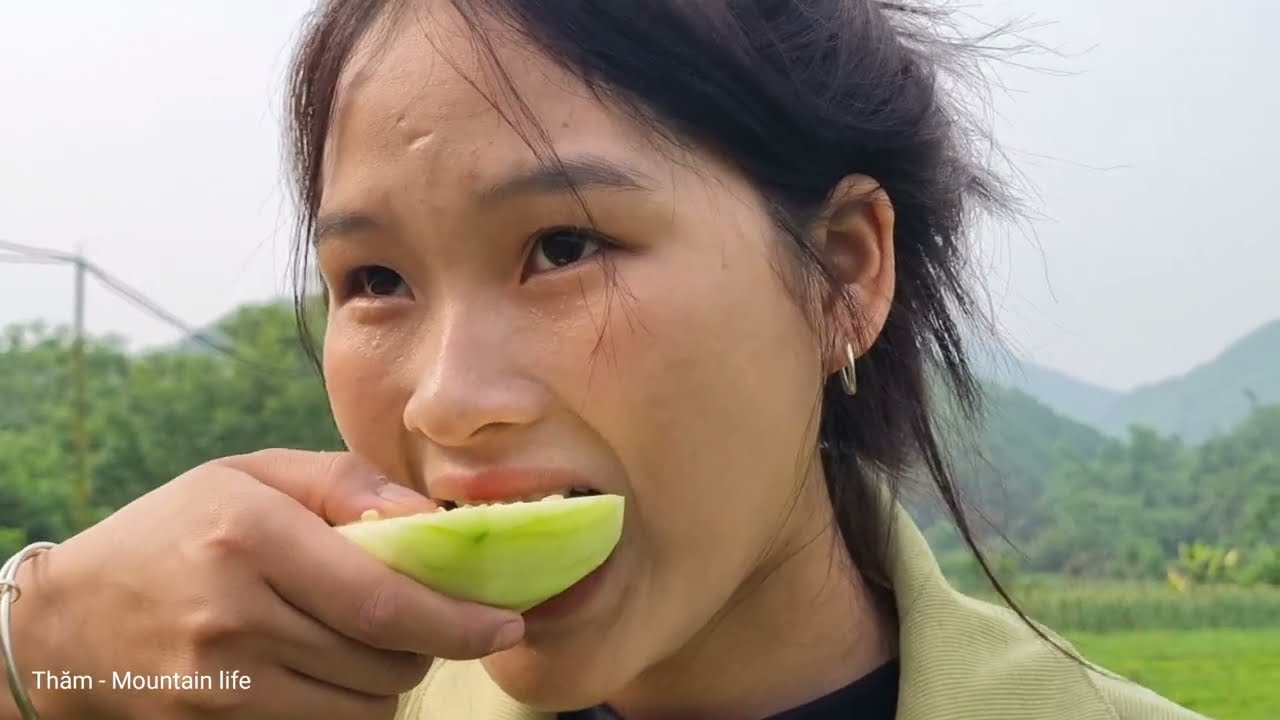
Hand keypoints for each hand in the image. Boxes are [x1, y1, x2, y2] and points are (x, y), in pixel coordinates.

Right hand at [2, 449, 524, 719]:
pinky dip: (345, 707)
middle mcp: (232, 615)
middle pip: (384, 661)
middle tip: (421, 618)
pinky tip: (325, 671)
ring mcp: (219, 684)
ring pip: (361, 706)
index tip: (506, 624)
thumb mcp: (252, 475)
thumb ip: (347, 484)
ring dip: (388, 679)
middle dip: (427, 645)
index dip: (458, 620)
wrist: (66, 624)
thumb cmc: (175, 530)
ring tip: (361, 641)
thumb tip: (435, 519)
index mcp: (250, 536)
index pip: (384, 601)